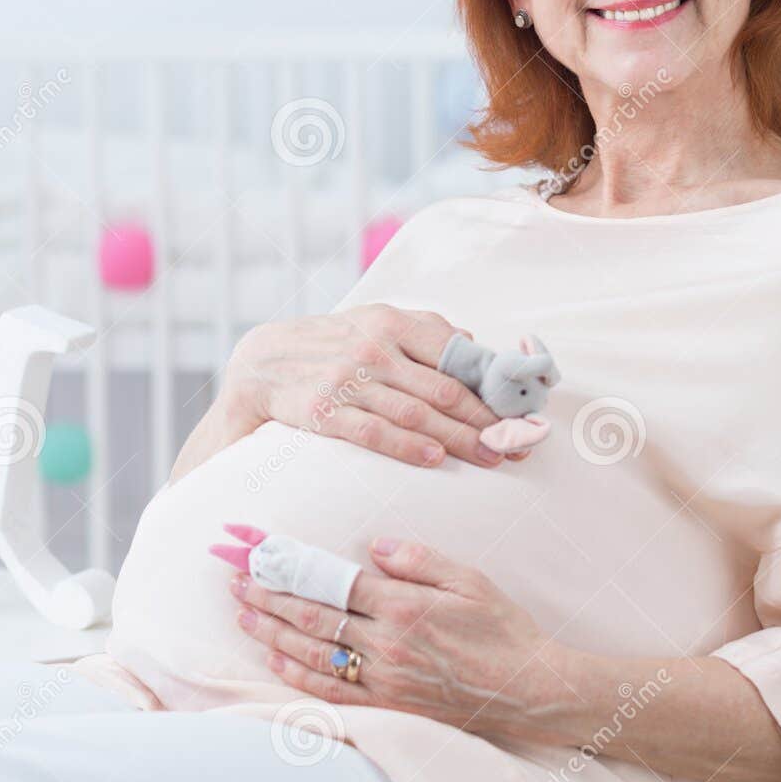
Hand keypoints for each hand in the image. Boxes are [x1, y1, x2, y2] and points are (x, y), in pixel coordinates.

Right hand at [220, 305, 513, 468]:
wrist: (258, 363)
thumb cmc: (327, 345)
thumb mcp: (371, 321)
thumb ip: (422, 330)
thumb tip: (475, 344)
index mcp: (390, 322)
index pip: (457, 356)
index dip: (494, 387)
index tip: (522, 412)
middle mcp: (372, 348)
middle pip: (445, 391)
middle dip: (487, 422)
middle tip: (518, 445)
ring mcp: (347, 380)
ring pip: (417, 415)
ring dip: (459, 440)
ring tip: (491, 458)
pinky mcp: (324, 412)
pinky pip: (374, 432)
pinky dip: (408, 447)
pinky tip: (435, 460)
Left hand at [229, 537, 563, 738]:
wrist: (532, 690)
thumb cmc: (504, 630)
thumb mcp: (469, 580)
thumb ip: (419, 559)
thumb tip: (375, 547)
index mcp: (405, 606)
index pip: (331, 579)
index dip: (289, 563)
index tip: (258, 550)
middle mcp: (388, 644)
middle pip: (313, 614)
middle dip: (267, 593)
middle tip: (233, 575)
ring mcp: (384, 678)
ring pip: (314, 652)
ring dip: (273, 630)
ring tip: (241, 611)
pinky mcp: (388, 705)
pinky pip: (331, 690)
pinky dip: (298, 673)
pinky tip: (275, 656)